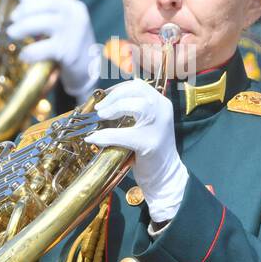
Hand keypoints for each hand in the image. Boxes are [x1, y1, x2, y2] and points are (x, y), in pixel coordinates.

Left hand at [7, 0, 99, 102]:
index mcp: (73, 6)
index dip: (28, 3)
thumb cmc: (70, 43)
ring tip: (12, 35)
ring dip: (22, 29)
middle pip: (44, 6)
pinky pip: (43, 48)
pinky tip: (24, 56)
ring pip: (41, 24)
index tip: (16, 14)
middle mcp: (75, 16)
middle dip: (23, 13)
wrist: (89, 70)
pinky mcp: (69, 52)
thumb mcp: (58, 22)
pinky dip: (30, 52)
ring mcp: (73, 33)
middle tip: (11, 24)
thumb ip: (40, 5)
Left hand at [84, 78, 188, 221]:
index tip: (104, 98)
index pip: (138, 86)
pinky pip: (123, 134)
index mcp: (161, 103)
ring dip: (112, 109)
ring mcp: (158, 126)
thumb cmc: (151, 150)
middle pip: (137, 90)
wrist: (166, 175)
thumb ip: (132, 112)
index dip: (118, 89)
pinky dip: (106, 136)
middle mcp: (163, 110)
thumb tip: (104, 104)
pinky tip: (95, 139)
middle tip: (100, 109)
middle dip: (114, 97)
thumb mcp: (146, 125)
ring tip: (100, 117)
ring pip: (135, 106)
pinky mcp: (149, 143)